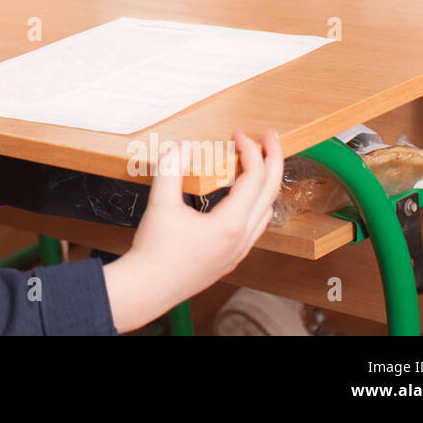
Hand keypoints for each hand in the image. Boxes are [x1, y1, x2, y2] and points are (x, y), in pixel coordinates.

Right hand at [103, 130, 282, 332]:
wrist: (148, 287)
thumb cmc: (154, 251)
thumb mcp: (159, 203)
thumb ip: (171, 168)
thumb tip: (184, 145)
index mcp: (230, 225)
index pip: (254, 178)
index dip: (250, 150)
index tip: (237, 135)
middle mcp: (241, 239)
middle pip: (271, 192)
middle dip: (274, 160)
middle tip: (270, 137)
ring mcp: (238, 251)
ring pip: (266, 210)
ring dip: (266, 183)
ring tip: (259, 163)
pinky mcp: (230, 258)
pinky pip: (255, 226)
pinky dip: (257, 203)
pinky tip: (244, 197)